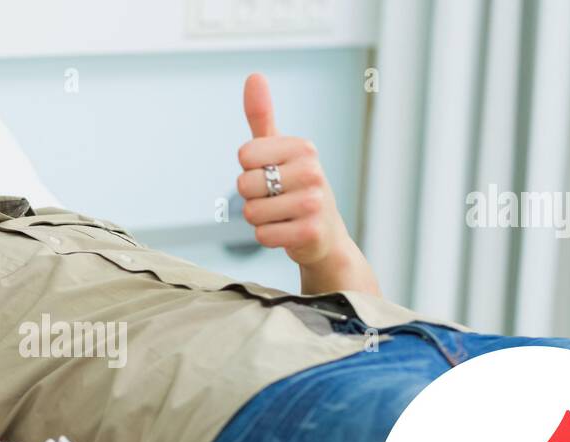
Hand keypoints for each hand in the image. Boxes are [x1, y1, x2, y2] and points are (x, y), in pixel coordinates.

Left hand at [236, 73, 355, 269]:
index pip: (244, 155)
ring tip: (282, 216)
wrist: (325, 235)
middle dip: (252, 197)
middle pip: (244, 185)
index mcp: (303, 148)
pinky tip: (287, 232)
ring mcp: (313, 204)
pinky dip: (268, 237)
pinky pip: (262, 236)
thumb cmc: (296, 188)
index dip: (249, 170)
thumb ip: (262, 117)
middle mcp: (313, 172)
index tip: (271, 174)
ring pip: (251, 213)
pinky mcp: (309, 233)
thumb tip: (254, 76)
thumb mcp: (279, 150)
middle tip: (277, 199)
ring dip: (259, 219)